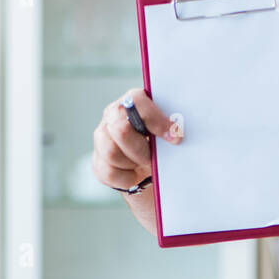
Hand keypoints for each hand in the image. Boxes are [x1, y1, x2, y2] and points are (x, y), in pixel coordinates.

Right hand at [91, 87, 182, 234]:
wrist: (152, 170)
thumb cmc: (166, 145)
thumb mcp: (171, 131)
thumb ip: (173, 126)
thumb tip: (180, 133)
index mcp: (132, 100)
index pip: (136, 101)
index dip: (156, 121)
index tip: (175, 138)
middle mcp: (112, 115)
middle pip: (121, 130)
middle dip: (142, 149)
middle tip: (154, 158)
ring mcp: (102, 137)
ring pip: (112, 153)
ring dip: (134, 163)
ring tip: (146, 164)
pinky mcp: (98, 161)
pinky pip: (109, 172)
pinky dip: (127, 178)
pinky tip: (136, 175)